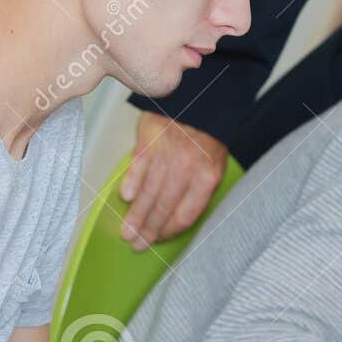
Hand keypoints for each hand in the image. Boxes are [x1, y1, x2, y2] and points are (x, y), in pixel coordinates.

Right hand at [120, 111, 228, 249]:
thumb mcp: (215, 162)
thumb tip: (179, 216)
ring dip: (136, 215)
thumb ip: (199, 189)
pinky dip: (131, 183)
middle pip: (164, 206)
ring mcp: (167, 154)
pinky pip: (138, 166)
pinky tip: (126, 199)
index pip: (186, 214)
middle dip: (149, 230)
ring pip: (149, 191)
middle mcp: (187, 168)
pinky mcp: (150, 139)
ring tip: (126, 233)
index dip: (170, 230)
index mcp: (207, 177)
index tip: (158, 239)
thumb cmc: (206, 134)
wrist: (199, 96)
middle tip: (136, 244)